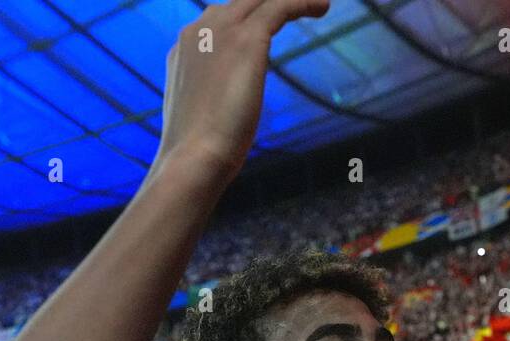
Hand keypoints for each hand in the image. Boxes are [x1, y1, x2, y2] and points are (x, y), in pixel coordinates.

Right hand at [155, 0, 329, 177]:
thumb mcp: (200, 118)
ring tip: (316, 4)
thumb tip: (222, 113)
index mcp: (186, 49)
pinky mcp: (247, 39)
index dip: (245, 20)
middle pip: (240, 2)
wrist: (194, 157)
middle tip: (294, 8)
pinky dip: (303, 2)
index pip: (219, 20)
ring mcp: (221, 31)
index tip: (266, 27)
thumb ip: (211, 101)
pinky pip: (280, 5)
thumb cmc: (196, 152)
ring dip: (289, 0)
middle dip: (266, 3)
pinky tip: (323, 6)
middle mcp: (199, 31)